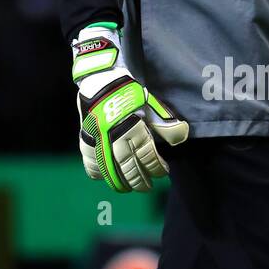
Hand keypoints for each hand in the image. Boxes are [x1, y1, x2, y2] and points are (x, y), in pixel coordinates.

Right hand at [71, 25, 188, 191]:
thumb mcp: (150, 104)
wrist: (100, 80)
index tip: (162, 171)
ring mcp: (97, 139)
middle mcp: (114, 137)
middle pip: (128, 167)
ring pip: (109, 168)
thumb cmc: (129, 92)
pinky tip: (102, 177)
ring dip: (119, 181)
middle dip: (140, 180)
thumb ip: (164, 123)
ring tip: (127, 188)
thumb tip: (182, 136)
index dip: (156, 167)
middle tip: (147, 187)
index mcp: (132, 128)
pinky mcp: (85, 137)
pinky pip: (89, 160)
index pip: (147, 156)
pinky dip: (95, 171)